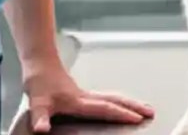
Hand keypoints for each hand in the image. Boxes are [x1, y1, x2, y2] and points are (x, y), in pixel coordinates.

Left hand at [24, 59, 154, 131]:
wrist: (39, 61)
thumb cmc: (39, 81)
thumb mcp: (37, 102)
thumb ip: (40, 117)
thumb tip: (42, 129)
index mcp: (78, 101)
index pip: (105, 108)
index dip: (121, 113)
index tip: (137, 118)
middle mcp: (85, 97)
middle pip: (115, 100)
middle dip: (134, 106)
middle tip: (151, 112)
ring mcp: (85, 94)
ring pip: (112, 97)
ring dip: (129, 102)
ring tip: (143, 107)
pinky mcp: (82, 93)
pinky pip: (106, 98)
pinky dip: (118, 101)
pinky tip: (119, 104)